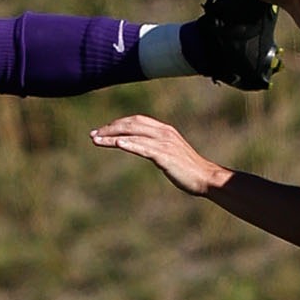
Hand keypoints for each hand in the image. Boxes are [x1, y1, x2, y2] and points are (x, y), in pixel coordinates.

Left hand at [89, 114, 230, 195]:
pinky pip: (144, 147)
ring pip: (134, 134)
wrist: (206, 178)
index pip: (136, 120)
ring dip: (112, 136)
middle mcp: (164, 132)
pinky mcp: (165, 155)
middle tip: (93, 135)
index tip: (101, 131)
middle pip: (131, 123)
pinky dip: (130, 144)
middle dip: (110, 128)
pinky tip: (117, 144)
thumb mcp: (169, 154)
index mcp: (164, 130)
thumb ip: (155, 148)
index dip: (117, 124)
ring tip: (96, 140)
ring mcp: (164, 143)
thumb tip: (141, 148)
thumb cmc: (188, 169)